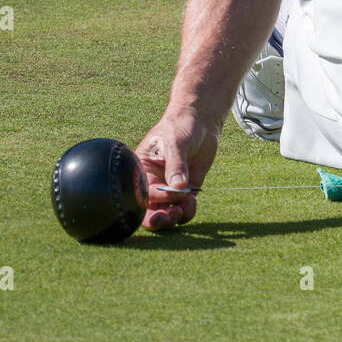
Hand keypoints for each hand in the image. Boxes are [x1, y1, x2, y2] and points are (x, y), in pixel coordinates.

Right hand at [135, 111, 221, 230]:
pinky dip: (187, 211)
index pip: (139, 192)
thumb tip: (177, 188)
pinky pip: (183, 209)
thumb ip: (176, 164)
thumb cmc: (180, 127)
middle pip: (148, 211)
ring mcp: (169, 189)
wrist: (201, 122)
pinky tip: (192, 201)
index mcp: (140, 171)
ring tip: (182, 209)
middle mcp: (152, 183)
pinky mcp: (186, 191)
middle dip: (157, 219)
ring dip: (173, 218)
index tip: (169, 192)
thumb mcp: (175, 142)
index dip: (153, 198)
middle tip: (170, 216)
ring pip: (166, 213)